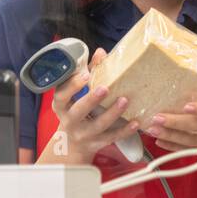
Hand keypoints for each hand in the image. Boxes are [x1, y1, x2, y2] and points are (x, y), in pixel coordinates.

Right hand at [43, 47, 139, 164]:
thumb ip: (87, 73)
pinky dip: (124, 131)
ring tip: (124, 100)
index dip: (72, 86)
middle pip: (79, 111)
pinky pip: (112, 138)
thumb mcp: (75, 95)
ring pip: (98, 125)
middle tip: (105, 88)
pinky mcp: (96, 144)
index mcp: (61, 106)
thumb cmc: (75, 111)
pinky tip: (135, 122)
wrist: (71, 144)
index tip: (85, 75)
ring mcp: (83, 134)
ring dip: (112, 113)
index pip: (61, 95)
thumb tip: (101, 52)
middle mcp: (70, 121)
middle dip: (91, 100)